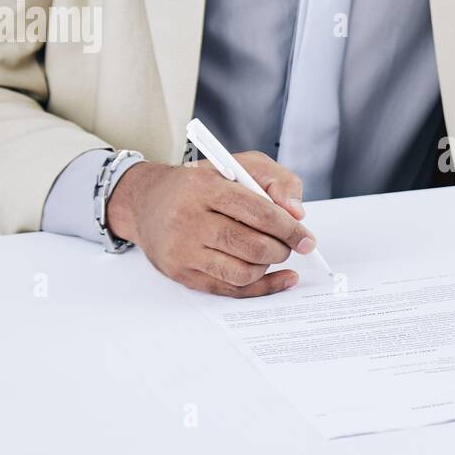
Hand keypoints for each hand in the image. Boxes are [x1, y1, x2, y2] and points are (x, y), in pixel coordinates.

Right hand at [107, 152, 314, 296]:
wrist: (147, 201)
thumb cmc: (201, 183)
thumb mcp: (239, 165)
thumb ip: (276, 180)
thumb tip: (296, 213)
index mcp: (204, 188)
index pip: (259, 213)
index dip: (290, 229)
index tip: (307, 239)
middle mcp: (189, 220)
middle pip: (252, 246)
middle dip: (281, 249)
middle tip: (289, 244)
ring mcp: (182, 250)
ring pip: (243, 272)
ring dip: (267, 266)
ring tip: (269, 252)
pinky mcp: (180, 273)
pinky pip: (229, 290)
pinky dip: (260, 287)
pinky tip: (277, 278)